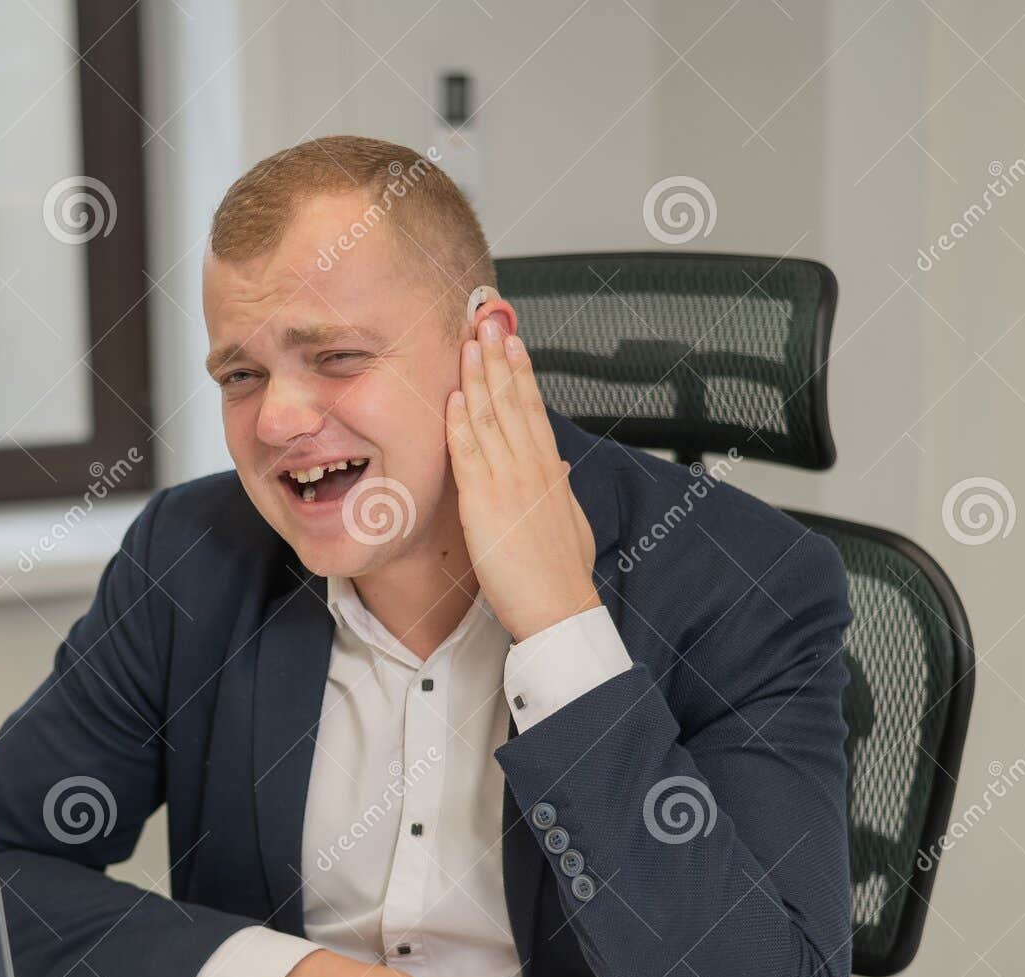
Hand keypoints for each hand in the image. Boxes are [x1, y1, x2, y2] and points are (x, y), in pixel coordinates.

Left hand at [446, 313, 599, 641]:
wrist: (559, 608)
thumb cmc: (560, 576)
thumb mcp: (568, 525)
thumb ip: (559, 493)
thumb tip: (558, 470)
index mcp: (550, 473)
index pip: (533, 410)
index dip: (520, 372)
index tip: (510, 341)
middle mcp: (532, 469)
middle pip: (513, 401)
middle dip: (499, 358)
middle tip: (486, 320)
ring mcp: (509, 484)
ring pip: (492, 419)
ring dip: (479, 378)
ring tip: (468, 343)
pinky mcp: (486, 505)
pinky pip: (471, 455)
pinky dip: (463, 424)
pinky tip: (456, 398)